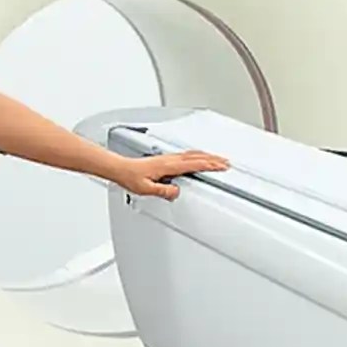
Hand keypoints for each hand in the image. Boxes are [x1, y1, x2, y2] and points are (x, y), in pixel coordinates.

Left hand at [110, 150, 229, 199]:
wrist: (120, 168)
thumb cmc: (131, 177)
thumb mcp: (146, 189)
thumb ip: (163, 191)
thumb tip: (176, 191)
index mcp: (168, 166)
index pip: (194, 164)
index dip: (209, 165)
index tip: (221, 166)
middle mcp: (169, 160)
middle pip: (196, 157)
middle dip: (213, 159)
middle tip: (225, 162)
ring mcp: (168, 158)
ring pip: (192, 154)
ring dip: (206, 156)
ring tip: (216, 159)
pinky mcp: (165, 159)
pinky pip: (186, 155)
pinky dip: (196, 156)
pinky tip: (197, 158)